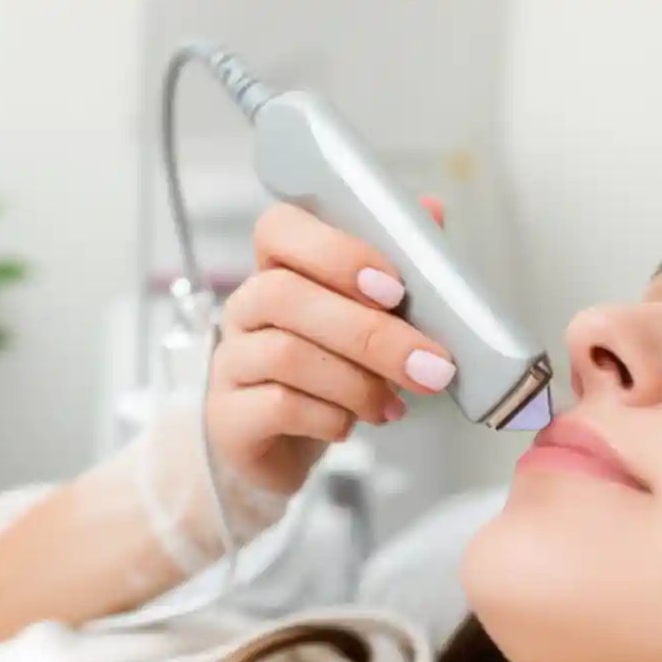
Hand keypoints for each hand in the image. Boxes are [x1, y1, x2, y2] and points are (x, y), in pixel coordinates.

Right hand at [207, 197, 453, 493]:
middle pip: (286, 295)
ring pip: (286, 354)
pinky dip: (330, 418)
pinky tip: (352, 424)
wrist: (281, 450)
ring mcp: (230, 362)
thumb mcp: (367, 320)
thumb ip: (395, 269)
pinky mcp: (229, 416)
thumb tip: (432, 210)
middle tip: (428, 365)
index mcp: (277, 269)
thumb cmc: (330, 375)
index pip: (278, 228)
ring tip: (391, 405)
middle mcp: (245, 307)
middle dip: (369, 333)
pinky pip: (278, 406)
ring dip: (356, 382)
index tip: (393, 286)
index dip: (335, 251)